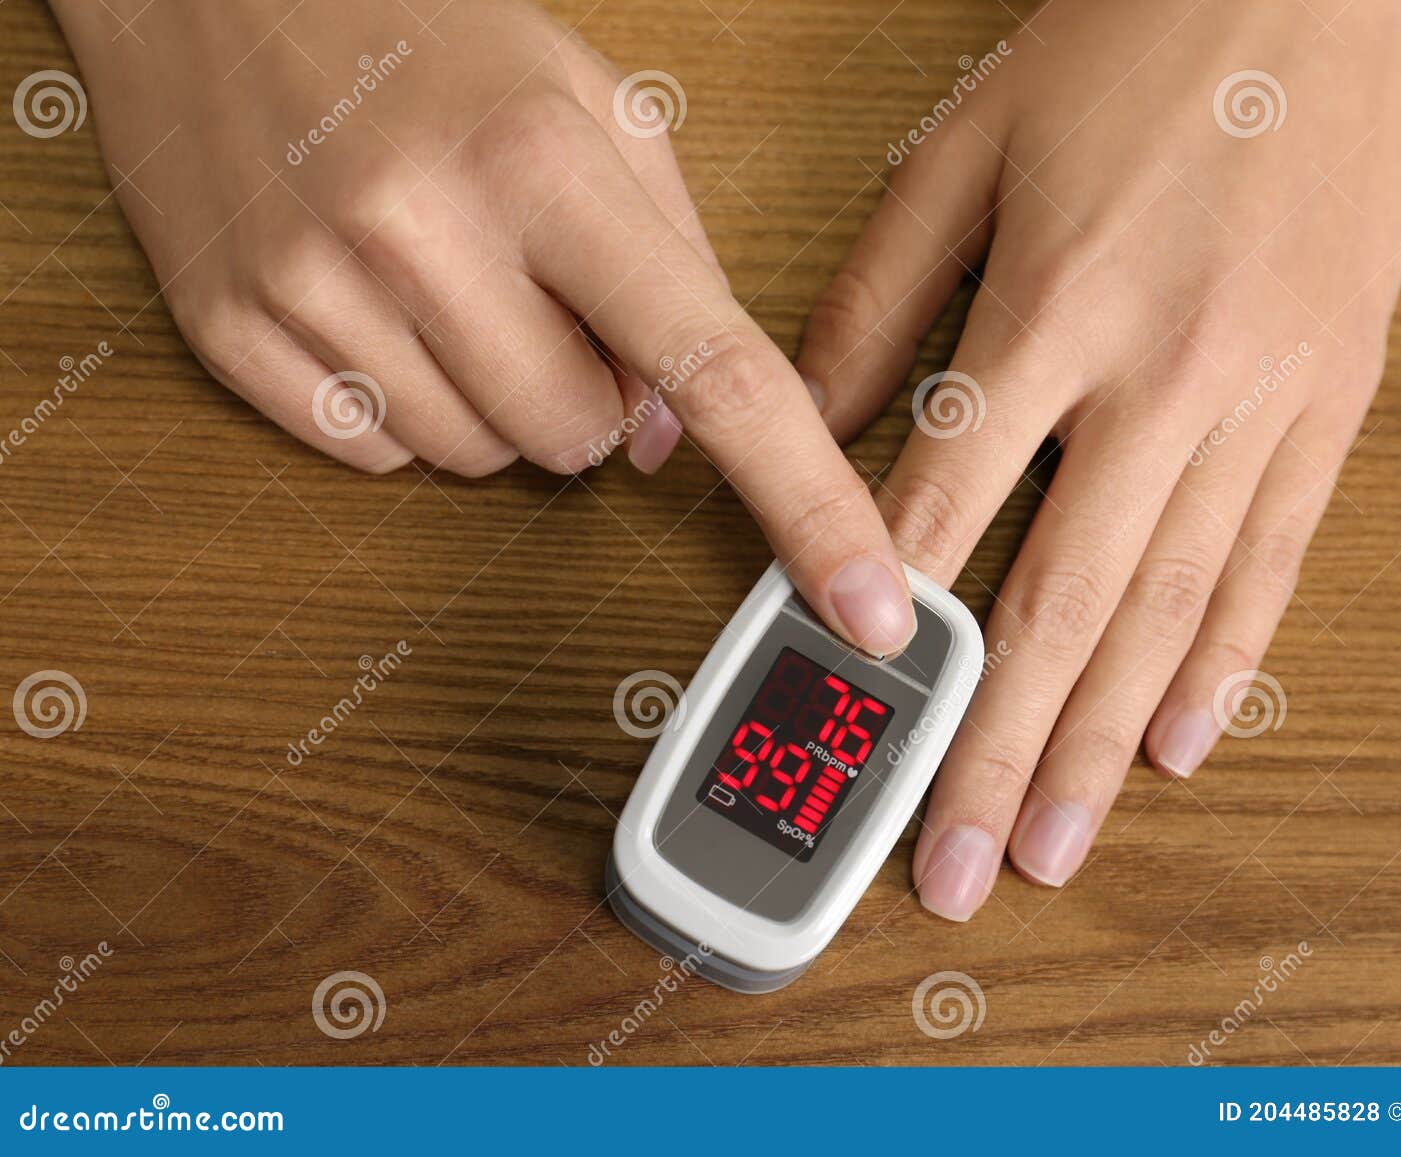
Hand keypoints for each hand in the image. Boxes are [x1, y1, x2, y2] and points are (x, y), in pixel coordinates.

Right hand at [53, 0, 915, 653]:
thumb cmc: (428, 36)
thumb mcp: (593, 101)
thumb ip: (677, 263)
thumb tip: (681, 432)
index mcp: (543, 162)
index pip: (716, 370)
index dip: (807, 500)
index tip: (867, 602)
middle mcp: (425, 231)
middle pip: (583, 442)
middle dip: (588, 395)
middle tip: (539, 293)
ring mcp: (316, 288)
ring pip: (480, 460)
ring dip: (494, 399)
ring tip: (448, 280)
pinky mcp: (235, 331)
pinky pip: (375, 456)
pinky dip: (401, 405)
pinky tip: (378, 307)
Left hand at [797, 0, 1400, 916]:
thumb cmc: (1129, 50)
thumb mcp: (963, 148)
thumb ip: (877, 302)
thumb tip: (806, 428)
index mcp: (1054, 304)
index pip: (950, 508)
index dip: (889, 629)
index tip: (845, 727)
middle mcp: (1163, 370)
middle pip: (1060, 599)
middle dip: (994, 747)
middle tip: (951, 863)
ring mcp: (1264, 394)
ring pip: (1169, 606)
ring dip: (1103, 741)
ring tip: (1055, 845)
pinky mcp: (1331, 395)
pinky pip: (1277, 553)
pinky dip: (1226, 658)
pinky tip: (1179, 741)